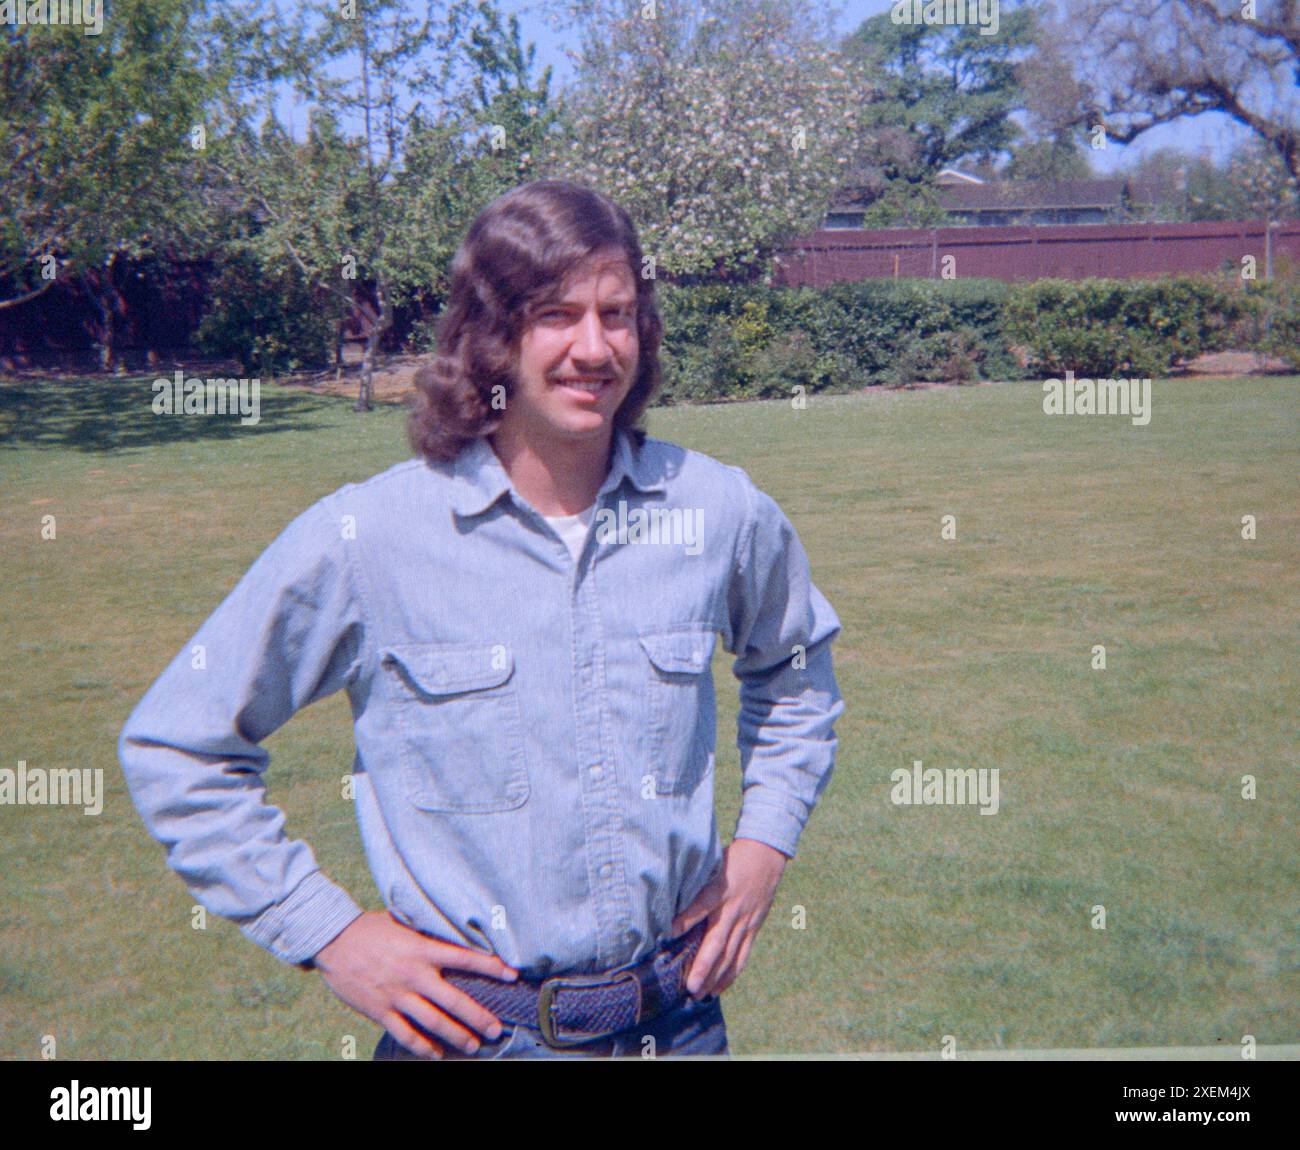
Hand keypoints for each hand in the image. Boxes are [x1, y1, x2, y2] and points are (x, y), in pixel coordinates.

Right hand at [312, 910, 519, 1059]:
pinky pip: (405, 1034)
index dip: (490, 966)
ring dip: (455, 1036)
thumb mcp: (404, 923)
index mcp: (423, 948)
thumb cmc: (371, 928)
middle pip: (454, 1000)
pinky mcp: (380, 1010)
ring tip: (473, 1046)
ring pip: (433, 1022)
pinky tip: (435, 1055)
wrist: (333, 940)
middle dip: (478, 1017)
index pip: (464, 958)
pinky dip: (422, 1047)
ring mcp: (397, 995)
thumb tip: (454, 931)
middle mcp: (414, 974)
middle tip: (496, 1029)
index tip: (512, 975)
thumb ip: (428, 933)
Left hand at [671, 837, 787, 997]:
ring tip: (700, 994)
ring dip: (716, 976)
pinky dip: (731, 973)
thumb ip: (693, 882)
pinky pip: (742, 954)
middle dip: (703, 966)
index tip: (670, 932)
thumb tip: (666, 897)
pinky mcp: (753, 928)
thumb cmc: (732, 858)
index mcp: (720, 888)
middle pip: (717, 941)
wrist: (766, 854)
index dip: (687, 919)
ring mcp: (745, 920)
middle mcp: (733, 908)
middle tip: (690, 986)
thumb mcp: (711, 862)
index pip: (701, 905)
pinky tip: (719, 988)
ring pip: (730, 954)